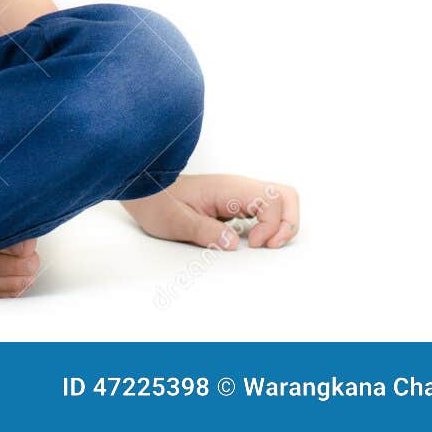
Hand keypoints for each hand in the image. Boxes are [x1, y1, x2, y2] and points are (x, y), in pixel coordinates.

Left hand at [119, 173, 299, 250]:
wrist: (143, 188)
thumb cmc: (157, 201)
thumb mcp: (175, 221)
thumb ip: (204, 231)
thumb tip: (234, 243)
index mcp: (228, 188)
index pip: (272, 201)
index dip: (271, 227)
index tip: (254, 245)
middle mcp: (238, 187)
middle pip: (286, 195)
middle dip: (288, 223)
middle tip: (270, 245)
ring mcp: (239, 192)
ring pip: (279, 200)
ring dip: (281, 223)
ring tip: (266, 244)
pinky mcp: (236, 201)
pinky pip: (265, 208)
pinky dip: (270, 224)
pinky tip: (254, 239)